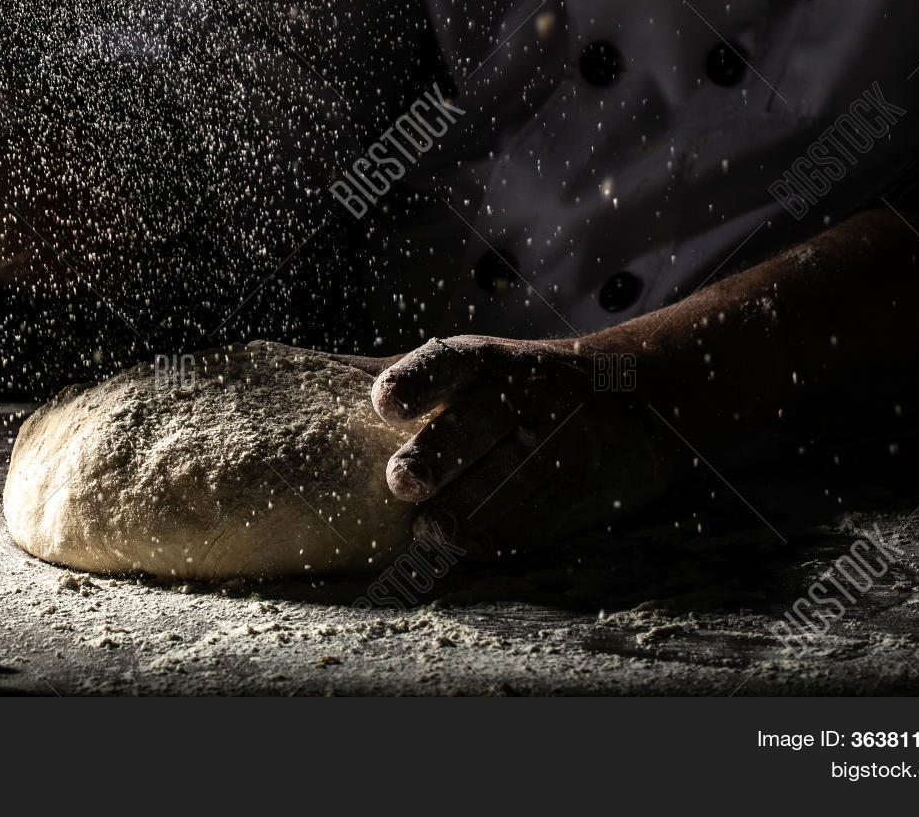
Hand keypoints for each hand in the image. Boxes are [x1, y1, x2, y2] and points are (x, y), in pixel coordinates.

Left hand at [369, 335, 673, 556]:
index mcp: (484, 363)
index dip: (417, 381)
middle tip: (403, 481)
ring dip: (469, 511)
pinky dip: (495, 541)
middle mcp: (519, 401)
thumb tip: (288, 370)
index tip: (383, 403)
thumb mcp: (464, 367)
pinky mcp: (568, 501)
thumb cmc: (509, 388)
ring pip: (508, 483)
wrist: (630, 407)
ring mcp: (551, 451)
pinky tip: (459, 554)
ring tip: (429, 533)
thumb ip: (392, 377)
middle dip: (441, 454)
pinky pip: (530, 524)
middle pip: (480, 424)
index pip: (450, 363)